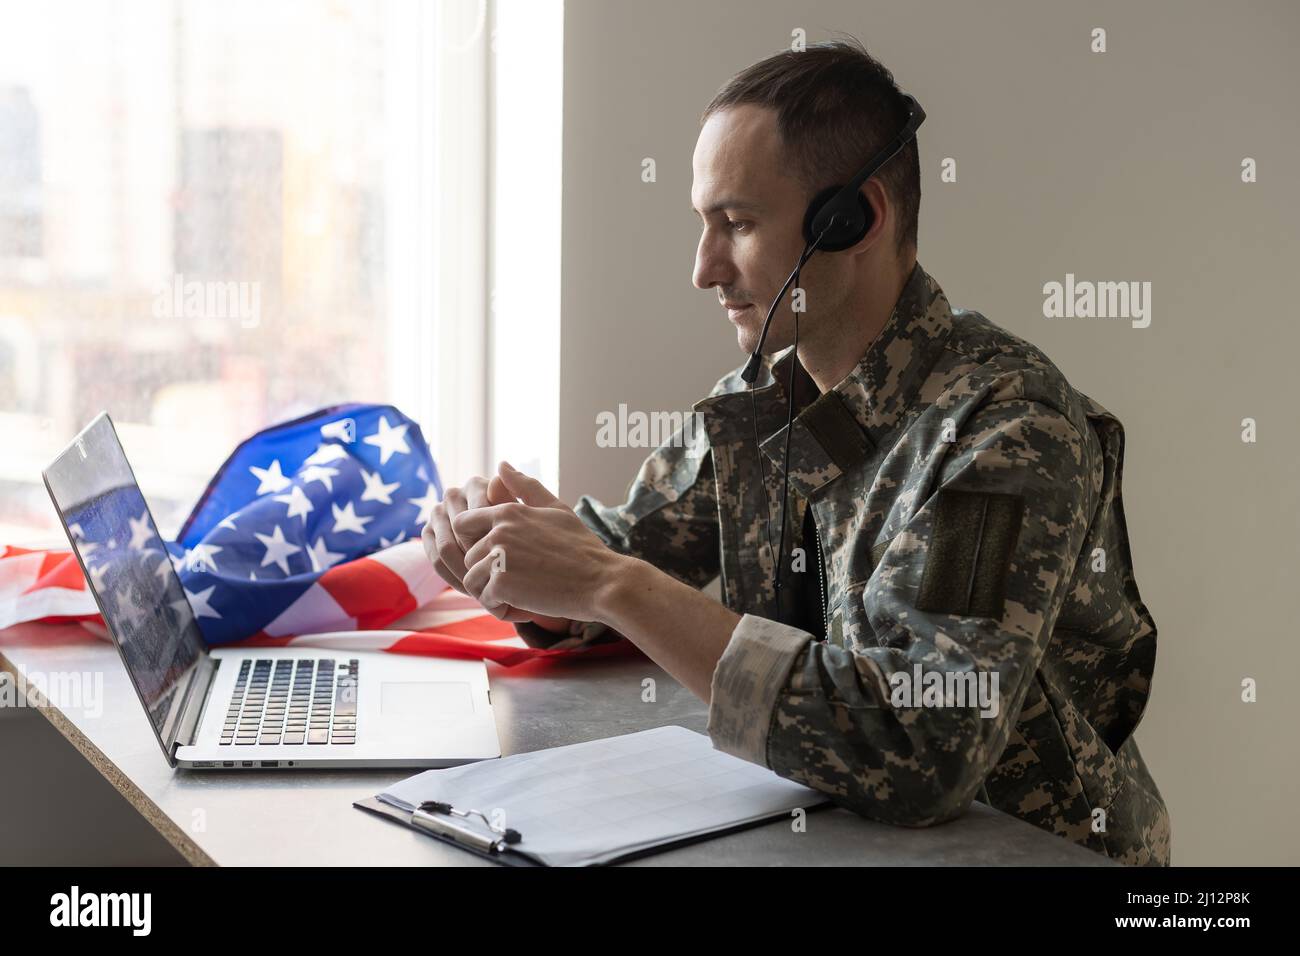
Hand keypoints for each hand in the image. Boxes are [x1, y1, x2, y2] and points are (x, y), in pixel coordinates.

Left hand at [455, 462, 624, 623]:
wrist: (601, 581)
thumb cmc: (580, 547)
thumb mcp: (555, 509)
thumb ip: (525, 488)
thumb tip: (501, 465)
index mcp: (507, 512)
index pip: (463, 524)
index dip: (473, 543)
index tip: (498, 558)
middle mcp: (498, 531)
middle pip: (467, 556)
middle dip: (486, 571)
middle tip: (516, 580)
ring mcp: (499, 556)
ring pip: (472, 579)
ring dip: (491, 590)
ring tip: (520, 592)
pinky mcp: (502, 583)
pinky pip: (485, 599)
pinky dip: (501, 606)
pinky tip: (523, 603)